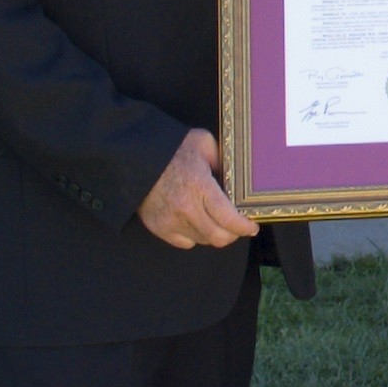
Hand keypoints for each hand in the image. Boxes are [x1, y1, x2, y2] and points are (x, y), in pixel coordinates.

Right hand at [137, 127, 259, 250]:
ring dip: (213, 234)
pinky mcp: (158, 227)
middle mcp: (186, 208)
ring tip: (215, 221)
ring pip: (203, 241)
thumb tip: (237, 176)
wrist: (135, 157)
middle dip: (233, 234)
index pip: (229, 219)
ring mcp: (170, 220)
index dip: (244, 227)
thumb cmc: (172, 148)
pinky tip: (196, 222)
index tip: (252, 227)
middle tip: (237, 226)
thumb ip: (222, 160)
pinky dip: (194, 236)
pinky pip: (185, 243)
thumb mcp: (203, 143)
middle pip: (218, 237)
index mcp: (200, 186)